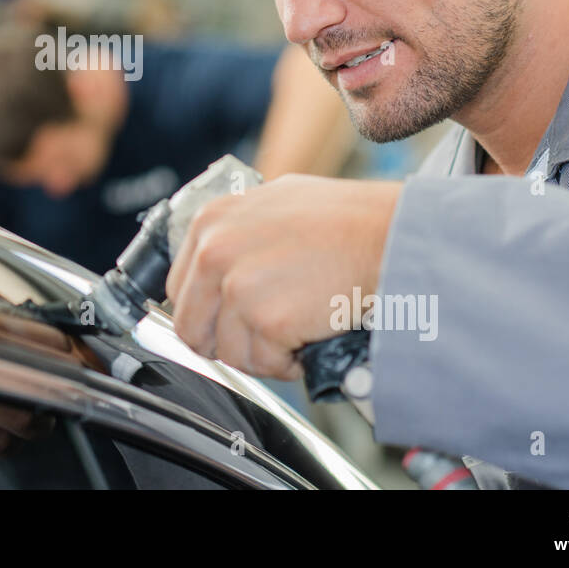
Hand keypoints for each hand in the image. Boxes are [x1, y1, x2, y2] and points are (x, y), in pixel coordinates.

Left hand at [164, 175, 401, 379]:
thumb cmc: (347, 219)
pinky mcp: (266, 319)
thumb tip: (219, 264)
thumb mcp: (276, 203)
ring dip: (262, 353)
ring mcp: (238, 285)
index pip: (179, 289)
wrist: (389, 235)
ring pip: (228, 353)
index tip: (229, 321)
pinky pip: (264, 364)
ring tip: (295, 329)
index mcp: (212, 220)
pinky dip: (288, 362)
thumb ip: (239, 232)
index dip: (208, 313)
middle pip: (192, 327)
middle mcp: (214, 250)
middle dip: (226, 341)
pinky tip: (309, 335)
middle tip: (262, 337)